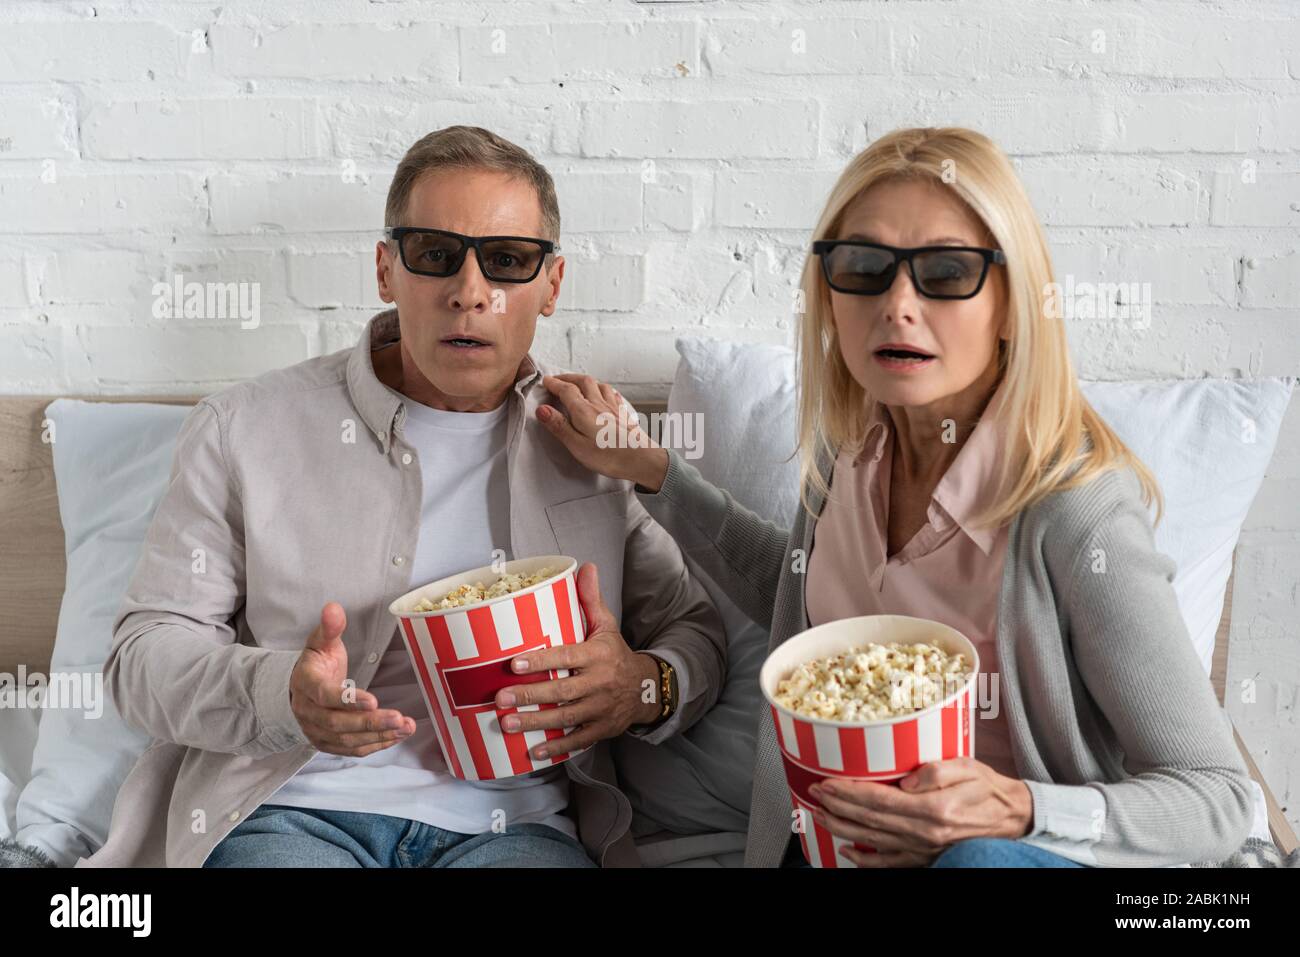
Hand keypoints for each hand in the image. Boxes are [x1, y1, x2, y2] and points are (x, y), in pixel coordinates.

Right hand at [289, 602, 415, 755]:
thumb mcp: (320, 642)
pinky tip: (397, 736)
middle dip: (371, 723)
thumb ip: (329, 627)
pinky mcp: (328, 743)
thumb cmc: (316, 664)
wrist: (299, 690)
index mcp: (306, 685)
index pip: (325, 696)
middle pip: (339, 724)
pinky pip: (352, 749)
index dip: (348, 700)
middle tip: (399, 718)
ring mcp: (317, 731)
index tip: (373, 700)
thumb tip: (333, 607)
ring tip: (406, 726)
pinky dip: (375, 745)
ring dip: (379, 735)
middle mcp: (308, 713)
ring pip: (347, 740)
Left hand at [494, 562, 662, 757]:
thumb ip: (591, 600)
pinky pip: (578, 740)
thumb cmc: (615, 654)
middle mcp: (600, 683)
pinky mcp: (602, 728)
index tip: (514, 664)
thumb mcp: (607, 626)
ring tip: (507, 724)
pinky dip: (556, 747)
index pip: (567, 657)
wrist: (646, 688)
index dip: (541, 662)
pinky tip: (533, 751)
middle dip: (530, 696)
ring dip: (536, 722)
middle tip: (500, 699)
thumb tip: (585, 566)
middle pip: (562, 691)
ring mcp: (601, 708)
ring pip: (566, 717)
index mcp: (598, 655)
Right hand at [537, 373, 668, 492]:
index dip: (554, 384)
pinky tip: (605, 393)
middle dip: (568, 378)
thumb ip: (559, 426)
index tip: (546, 382)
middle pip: (583, 381)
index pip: (566, 390)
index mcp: (584, 411)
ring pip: (598, 384)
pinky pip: (612, 394)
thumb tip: (542, 409)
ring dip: (585, 380)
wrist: (642, 460)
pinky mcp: (622, 414)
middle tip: (558, 380)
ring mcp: (613, 407)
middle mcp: (598, 404)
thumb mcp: (577, 445)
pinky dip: (603, 389)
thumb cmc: (610, 456)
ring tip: (578, 383)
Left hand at [808, 757, 1033, 867]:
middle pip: (869, 820)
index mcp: (933, 809)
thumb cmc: (988, 788)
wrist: (1013, 818)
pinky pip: (889, 863)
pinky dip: (866, 859)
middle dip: (838, 806)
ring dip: (844, 828)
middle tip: (815, 793)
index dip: (849, 791)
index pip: (878, 800)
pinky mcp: (925, 858)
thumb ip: (935, 771)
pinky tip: (849, 851)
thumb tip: (905, 780)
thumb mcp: (966, 767)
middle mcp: (924, 833)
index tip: (828, 781)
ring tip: (823, 816)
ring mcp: (923, 849)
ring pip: (873, 841)